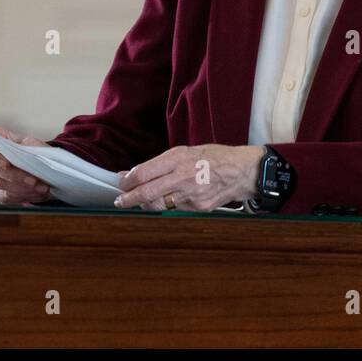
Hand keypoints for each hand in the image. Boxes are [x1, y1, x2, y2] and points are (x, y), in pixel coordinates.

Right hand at [0, 130, 51, 205]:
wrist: (36, 164)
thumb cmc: (30, 149)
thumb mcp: (30, 142)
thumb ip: (26, 146)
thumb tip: (27, 157)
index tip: (7, 163)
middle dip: (15, 175)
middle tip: (34, 180)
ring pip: (0, 184)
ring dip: (22, 187)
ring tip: (41, 187)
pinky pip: (5, 197)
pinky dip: (23, 195)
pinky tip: (37, 193)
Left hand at [114, 144, 265, 211]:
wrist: (241, 172)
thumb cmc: (214, 157)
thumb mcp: (186, 151)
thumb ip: (159, 163)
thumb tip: (133, 172)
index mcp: (179, 159)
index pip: (144, 173)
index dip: (128, 180)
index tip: (122, 182)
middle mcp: (183, 177)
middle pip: (147, 193)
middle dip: (128, 199)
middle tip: (120, 201)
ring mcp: (191, 195)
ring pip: (158, 205)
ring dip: (145, 204)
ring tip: (139, 201)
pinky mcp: (198, 208)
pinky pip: (174, 209)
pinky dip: (165, 206)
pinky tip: (164, 201)